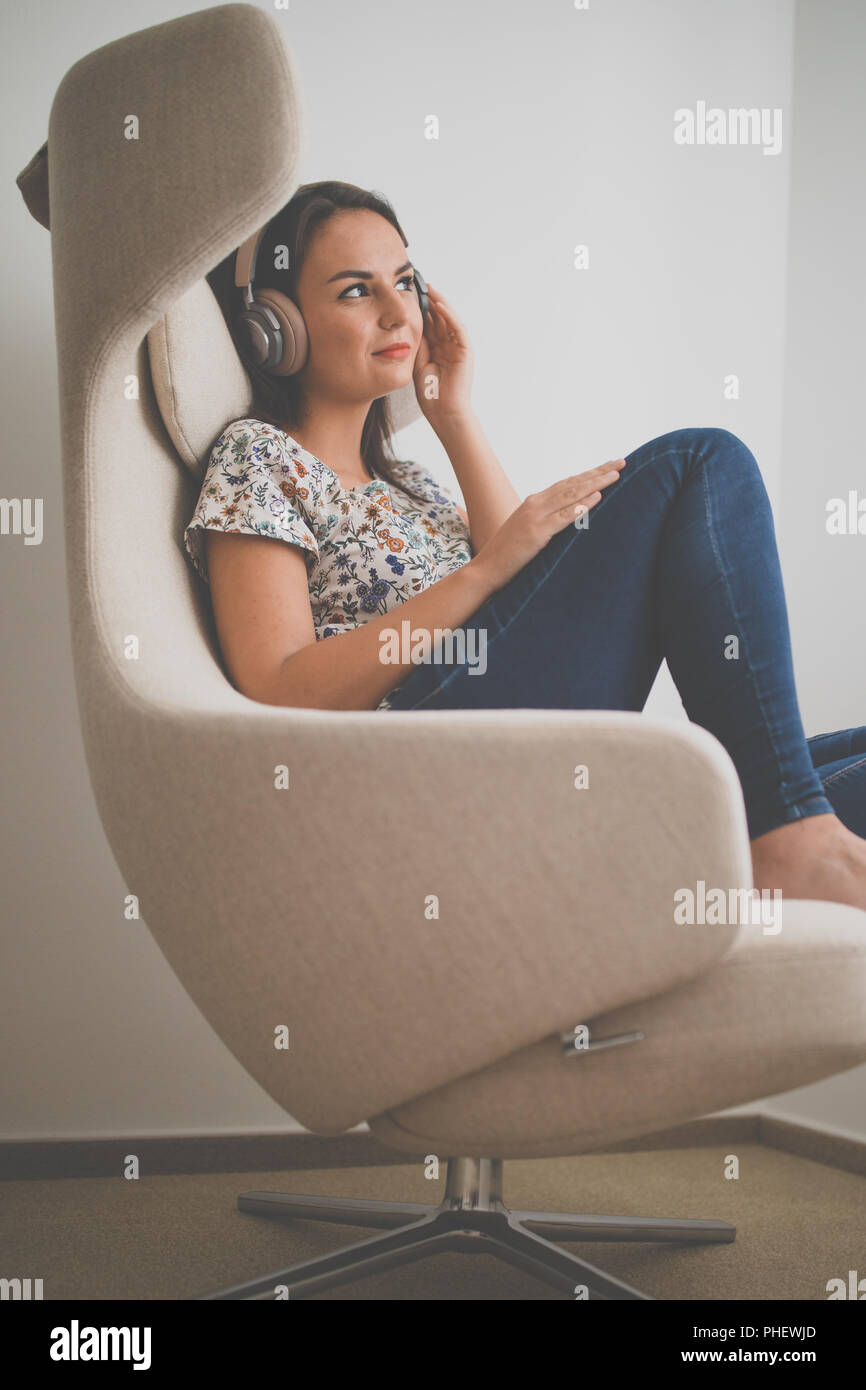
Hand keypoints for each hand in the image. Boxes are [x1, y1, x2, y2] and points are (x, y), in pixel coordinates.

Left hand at [412, 282, 473, 426]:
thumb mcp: (418, 364)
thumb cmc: (431, 395)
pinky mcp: (465, 351)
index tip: (408, 294)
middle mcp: (448, 345)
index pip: (429, 323)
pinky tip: (439, 305)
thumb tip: (410, 324)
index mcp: (437, 349)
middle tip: (418, 283)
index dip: (420, 309)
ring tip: (429, 288)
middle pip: (439, 317)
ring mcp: (458, 347)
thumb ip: (418, 344)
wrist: (444, 413)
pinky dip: (450, 316)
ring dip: (439, 302)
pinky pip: (458, 329)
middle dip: (429, 301)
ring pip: (449, 319)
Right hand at [468, 459, 627, 592]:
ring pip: (571, 495)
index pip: (567, 483)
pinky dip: (580, 506)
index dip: (589, 474)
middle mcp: (535, 504)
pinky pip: (563, 517)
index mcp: (534, 502)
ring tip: (615, 476)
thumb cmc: (508, 554)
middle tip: (621, 463)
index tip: (609, 467)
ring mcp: (535, 517)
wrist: (487, 569)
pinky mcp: (537, 533)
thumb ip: (545, 520)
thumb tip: (566, 518)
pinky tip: (596, 498)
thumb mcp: (528, 531)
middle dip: (598, 472)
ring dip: (595, 483)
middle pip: (573, 484)